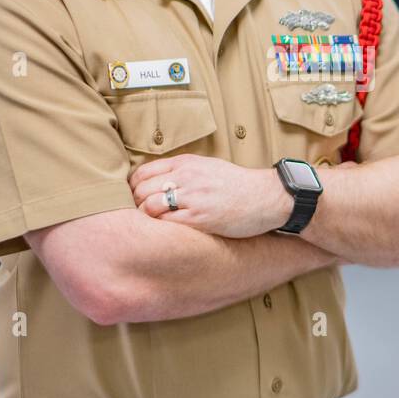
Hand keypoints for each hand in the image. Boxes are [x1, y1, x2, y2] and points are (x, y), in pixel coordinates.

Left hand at [129, 154, 291, 237]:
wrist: (266, 197)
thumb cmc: (238, 184)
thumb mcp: (208, 166)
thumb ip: (183, 170)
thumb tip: (157, 180)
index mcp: (186, 163)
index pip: (143, 172)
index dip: (132, 187)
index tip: (133, 199)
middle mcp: (187, 176)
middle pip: (142, 189)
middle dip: (135, 204)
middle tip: (136, 216)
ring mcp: (193, 197)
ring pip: (150, 206)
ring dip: (145, 217)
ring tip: (149, 227)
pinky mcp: (200, 218)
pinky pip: (168, 223)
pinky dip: (160, 229)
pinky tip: (163, 234)